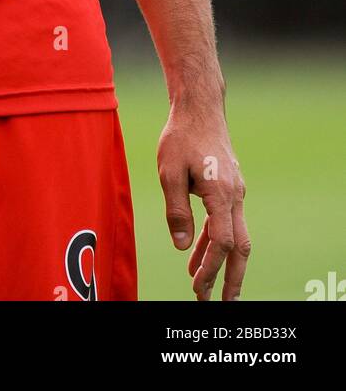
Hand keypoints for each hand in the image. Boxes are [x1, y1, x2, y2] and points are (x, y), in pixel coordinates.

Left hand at [157, 100, 249, 300]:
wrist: (200, 107)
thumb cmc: (181, 135)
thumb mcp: (169, 171)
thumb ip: (176, 210)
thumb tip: (181, 247)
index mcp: (221, 192)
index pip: (222, 241)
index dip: (211, 267)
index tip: (199, 287)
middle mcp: (234, 195)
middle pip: (240, 246)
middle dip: (232, 278)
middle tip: (222, 304)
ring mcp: (235, 191)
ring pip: (235, 235)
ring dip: (222, 262)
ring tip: (205, 286)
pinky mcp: (229, 187)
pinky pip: (226, 221)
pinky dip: (214, 240)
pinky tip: (197, 252)